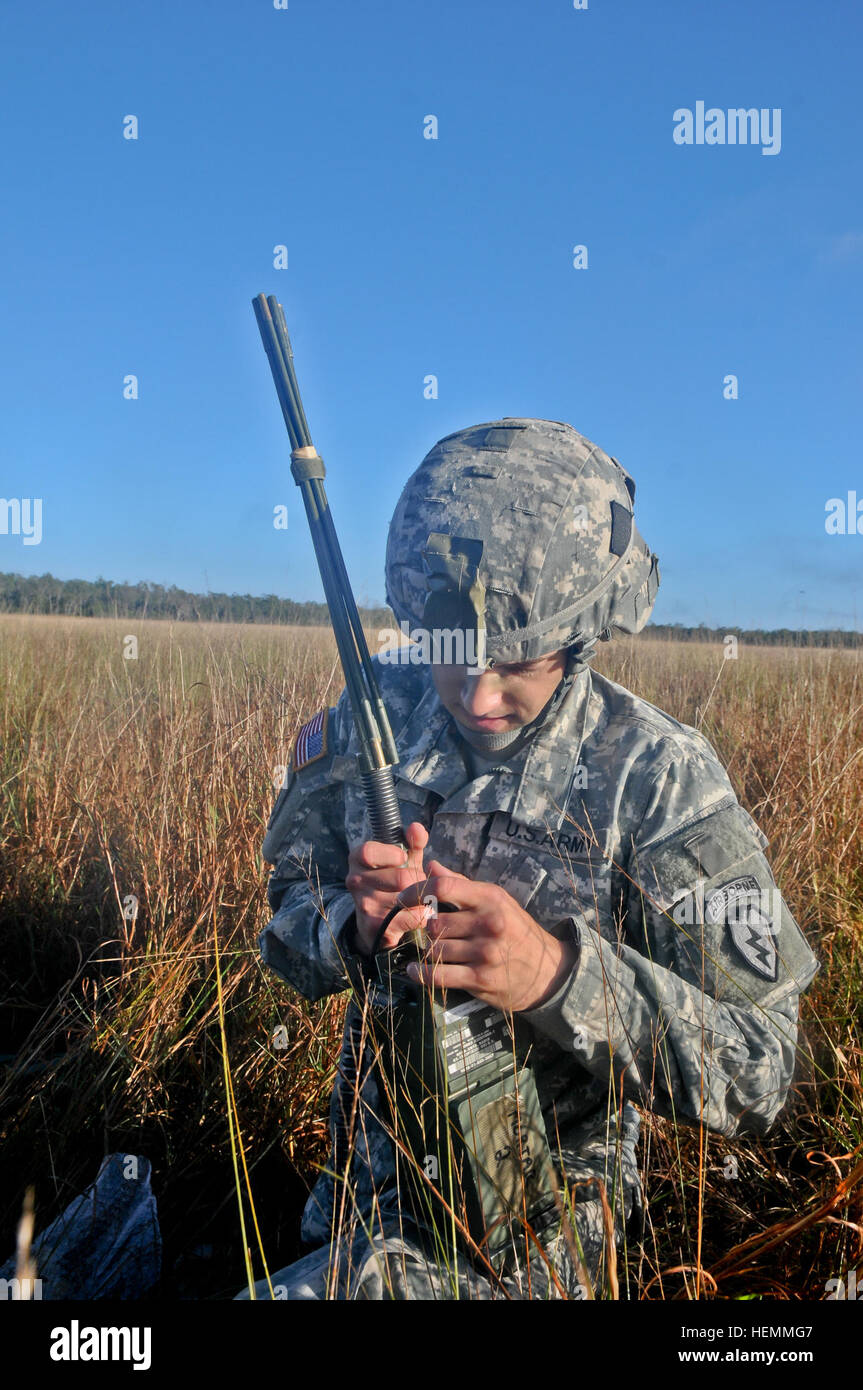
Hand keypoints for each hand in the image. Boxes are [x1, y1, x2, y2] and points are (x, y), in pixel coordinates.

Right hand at [345, 822, 432, 957]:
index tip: (403, 859)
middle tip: (416, 883)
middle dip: (416, 881)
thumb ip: (413, 842)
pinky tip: (419, 913)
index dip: (392, 854)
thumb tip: (416, 827)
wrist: (379, 922)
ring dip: (420, 899)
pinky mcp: (375, 927)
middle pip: (399, 878)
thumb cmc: (394, 880)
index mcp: (357, 859)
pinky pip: (410, 918)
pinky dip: (421, 915)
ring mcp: (363, 906)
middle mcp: (355, 881)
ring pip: (407, 899)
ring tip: (418, 899)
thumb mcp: (404, 859)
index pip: (368, 852)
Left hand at [408, 861, 575, 1012]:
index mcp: (490, 899)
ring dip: (429, 951)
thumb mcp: (496, 901)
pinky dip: (421, 974)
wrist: (547, 971)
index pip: (444, 887)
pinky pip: (438, 976)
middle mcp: (487, 923)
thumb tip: (431, 866)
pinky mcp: (480, 978)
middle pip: (435, 923)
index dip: (416, 890)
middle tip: (431, 932)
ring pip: (435, 949)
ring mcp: (484, 952)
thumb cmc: (516, 930)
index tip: (402, 898)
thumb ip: (461, 884)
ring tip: (435, 949)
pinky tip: (415, 971)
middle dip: (428, 928)